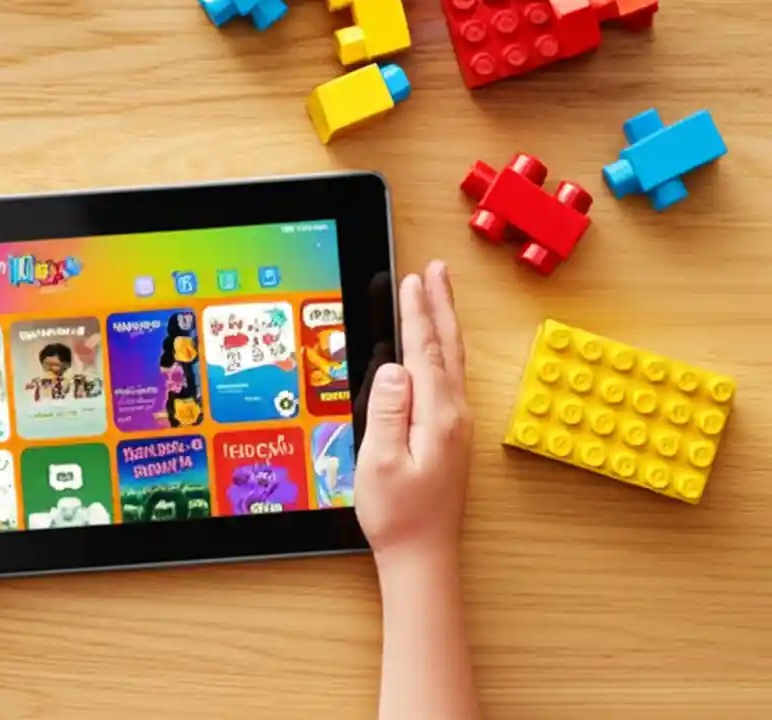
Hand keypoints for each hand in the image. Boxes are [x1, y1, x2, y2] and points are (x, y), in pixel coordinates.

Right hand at [355, 260, 472, 563]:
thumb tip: (394, 368)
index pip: (425, 352)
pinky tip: (438, 347)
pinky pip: (449, 379)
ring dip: (445, 324)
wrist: (422, 557)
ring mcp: (456, 426)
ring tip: (439, 294)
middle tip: (437, 270)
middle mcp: (455, 416)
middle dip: (440, 306)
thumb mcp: (379, 462)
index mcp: (437, 416)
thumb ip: (387, 411)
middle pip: (448, 348)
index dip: (418, 314)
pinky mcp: (450, 436)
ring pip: (452, 361)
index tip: (413, 280)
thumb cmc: (397, 516)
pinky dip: (443, 351)